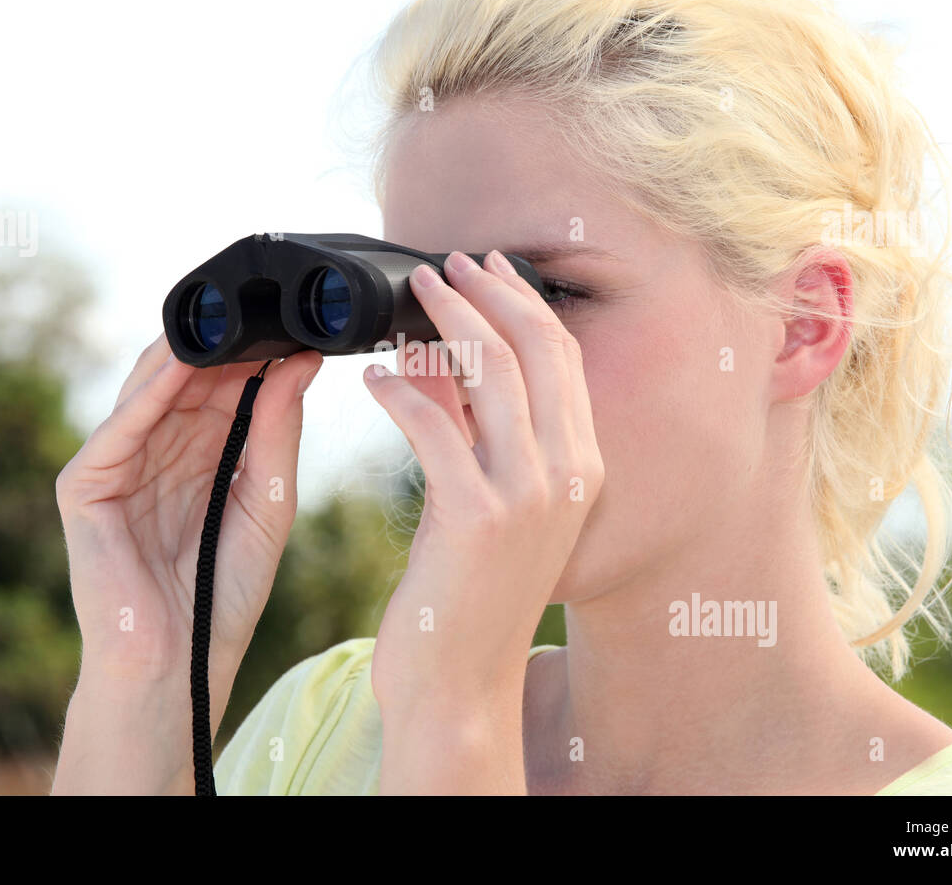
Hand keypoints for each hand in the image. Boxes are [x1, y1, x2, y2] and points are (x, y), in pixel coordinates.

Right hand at [52, 334, 320, 792]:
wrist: (179, 667)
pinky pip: (118, 428)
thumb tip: (302, 364)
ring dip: (190, 354)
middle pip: (189, 378)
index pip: (226, 385)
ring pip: (150, 389)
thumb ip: (278, 433)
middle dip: (228, 343)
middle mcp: (157, 450)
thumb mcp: (268, 503)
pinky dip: (148, 394)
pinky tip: (182, 362)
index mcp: (200, 455)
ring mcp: (117, 465)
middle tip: (271, 306)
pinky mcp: (85, 486)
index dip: (259, 353)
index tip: (301, 321)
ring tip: (232, 317)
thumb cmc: (223, 596)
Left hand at [363, 250, 603, 789]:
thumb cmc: (468, 595)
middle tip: (443, 265)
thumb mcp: (484, 501)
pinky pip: (434, 425)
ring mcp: (529, 496)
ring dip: (445, 323)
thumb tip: (434, 355)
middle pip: (535, 349)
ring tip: (407, 303)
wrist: (459, 686)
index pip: (561, 357)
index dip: (521, 301)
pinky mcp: (477, 517)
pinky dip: (399, 392)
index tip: (483, 268)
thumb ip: (470, 429)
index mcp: (582, 466)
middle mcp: (569, 474)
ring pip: (491, 373)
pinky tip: (370, 380)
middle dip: (487, 293)